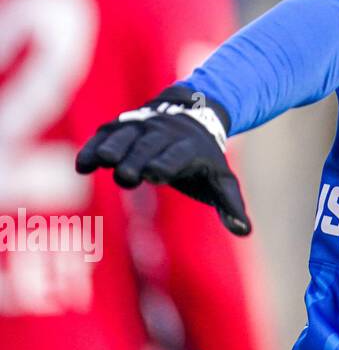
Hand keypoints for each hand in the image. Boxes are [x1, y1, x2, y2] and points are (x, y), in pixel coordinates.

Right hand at [76, 85, 251, 235]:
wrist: (194, 117)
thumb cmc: (204, 160)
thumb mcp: (221, 180)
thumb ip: (230, 205)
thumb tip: (245, 232)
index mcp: (190, 149)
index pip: (176, 155)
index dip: (165, 163)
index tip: (153, 174)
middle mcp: (164, 134)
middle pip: (147, 146)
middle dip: (136, 160)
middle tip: (126, 178)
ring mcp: (141, 127)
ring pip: (124, 136)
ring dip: (112, 148)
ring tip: (99, 162)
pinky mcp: (122, 127)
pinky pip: (105, 134)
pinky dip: (94, 147)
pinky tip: (82, 165)